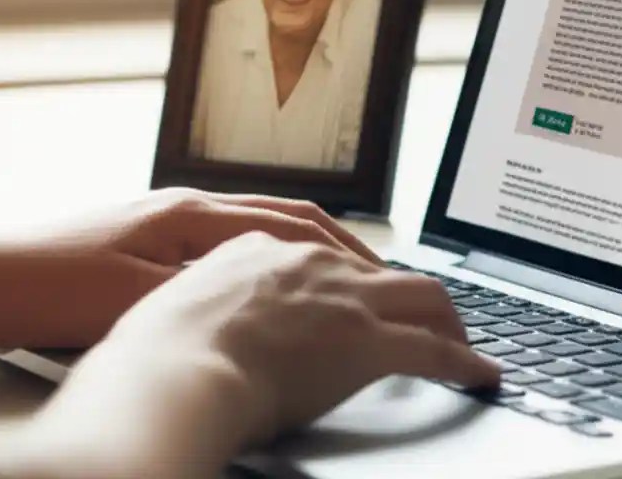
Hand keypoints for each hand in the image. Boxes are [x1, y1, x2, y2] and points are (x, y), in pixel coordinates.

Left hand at [0, 187, 381, 348]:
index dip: (344, 254)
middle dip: (340, 241)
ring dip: (307, 243)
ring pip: (260, 221)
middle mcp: (186, 205)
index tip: (382, 277)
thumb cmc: (50, 288)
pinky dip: (269, 251)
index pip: (292, 226)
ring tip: (341, 268)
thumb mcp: (140, 298)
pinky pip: (231, 236)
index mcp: (193, 216)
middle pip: (286, 213)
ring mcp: (166, 216)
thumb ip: (212, 292)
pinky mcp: (147, 235)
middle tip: (380, 271)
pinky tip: (270, 273)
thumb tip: (272, 293)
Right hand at [11, 235, 498, 478]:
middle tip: (428, 314)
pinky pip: (432, 346)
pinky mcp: (363, 339)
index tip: (361, 291)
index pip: (319, 249)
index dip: (349, 274)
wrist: (161, 374)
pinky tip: (480, 372)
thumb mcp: (153, 309)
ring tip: (464, 341)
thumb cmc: (141, 357)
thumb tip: (201, 328)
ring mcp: (337, 296)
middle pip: (377, 264)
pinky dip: (464, 359)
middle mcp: (301, 260)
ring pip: (419, 294)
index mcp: (250, 248)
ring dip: (448, 319)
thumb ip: (189, 307)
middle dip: (409, 289)